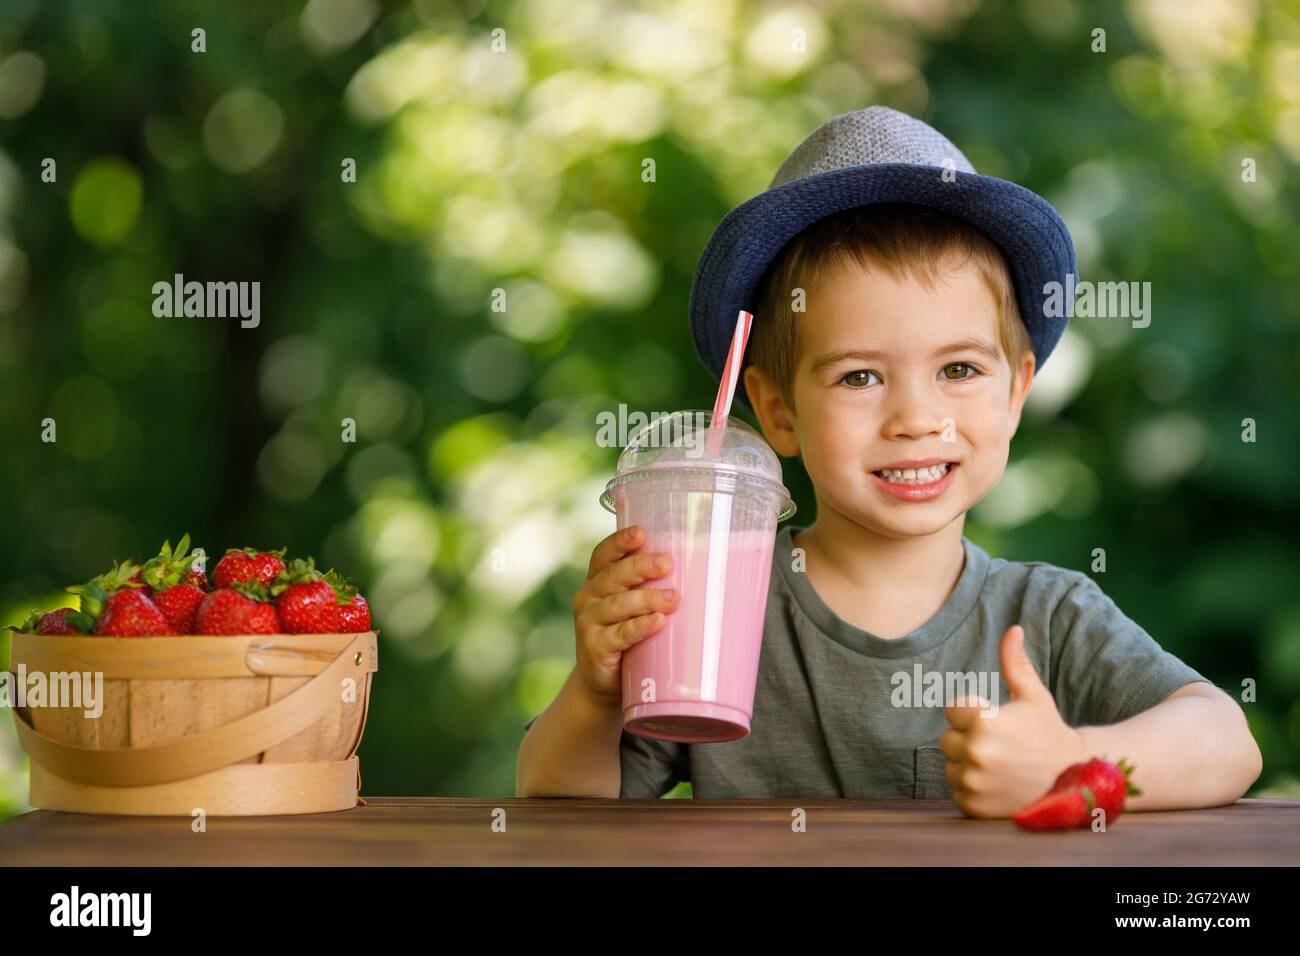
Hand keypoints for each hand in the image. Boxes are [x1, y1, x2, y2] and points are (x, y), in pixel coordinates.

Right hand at [571, 525, 678, 708]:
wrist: (604, 686)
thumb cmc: (628, 638)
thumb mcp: (633, 609)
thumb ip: (653, 590)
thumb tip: (709, 575)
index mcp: (598, 581)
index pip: (604, 555)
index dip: (620, 541)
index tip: (640, 532)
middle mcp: (589, 597)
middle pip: (613, 576)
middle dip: (640, 567)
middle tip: (667, 563)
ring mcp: (589, 623)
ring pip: (618, 605)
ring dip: (647, 599)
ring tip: (673, 598)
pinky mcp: (595, 648)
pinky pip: (619, 635)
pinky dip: (639, 627)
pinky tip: (657, 622)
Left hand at [938, 624, 1085, 818]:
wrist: (1073, 782)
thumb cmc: (1049, 733)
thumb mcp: (1034, 697)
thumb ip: (1015, 663)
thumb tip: (1012, 628)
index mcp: (984, 721)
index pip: (952, 709)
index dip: (972, 713)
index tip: (996, 721)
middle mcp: (975, 752)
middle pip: (947, 739)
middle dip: (969, 739)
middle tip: (1001, 746)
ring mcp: (974, 783)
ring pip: (951, 767)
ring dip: (969, 766)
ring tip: (1001, 766)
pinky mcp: (974, 807)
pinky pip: (957, 792)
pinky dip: (973, 790)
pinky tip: (999, 786)